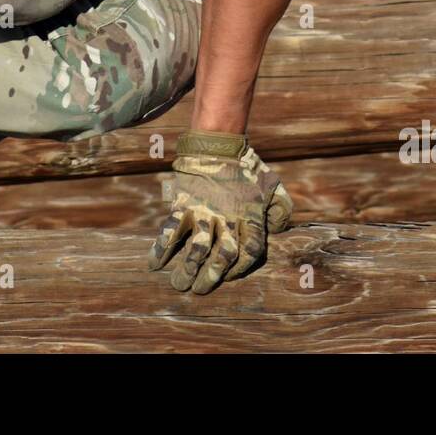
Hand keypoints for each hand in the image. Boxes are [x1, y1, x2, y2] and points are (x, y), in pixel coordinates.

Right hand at [148, 130, 293, 293]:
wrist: (217, 145)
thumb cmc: (247, 168)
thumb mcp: (272, 186)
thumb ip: (281, 210)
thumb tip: (279, 230)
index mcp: (250, 218)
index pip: (249, 253)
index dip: (239, 268)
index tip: (228, 274)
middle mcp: (228, 220)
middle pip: (222, 257)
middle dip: (211, 277)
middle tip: (199, 290)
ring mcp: (204, 213)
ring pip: (197, 249)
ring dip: (187, 269)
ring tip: (179, 284)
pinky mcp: (184, 204)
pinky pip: (171, 230)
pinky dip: (160, 248)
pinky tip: (154, 263)